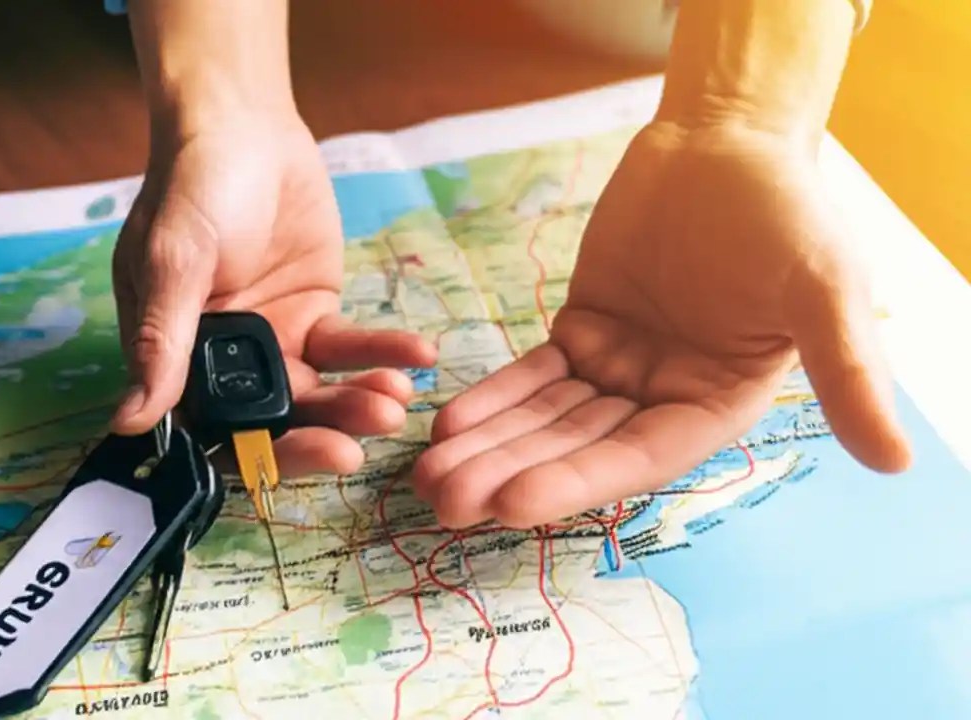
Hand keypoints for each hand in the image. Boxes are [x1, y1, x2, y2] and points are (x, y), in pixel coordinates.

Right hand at [111, 114, 436, 475]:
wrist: (242, 125)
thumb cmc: (192, 186)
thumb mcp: (173, 260)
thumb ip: (161, 342)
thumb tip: (128, 423)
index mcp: (175, 360)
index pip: (216, 434)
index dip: (263, 456)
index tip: (314, 454)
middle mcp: (222, 362)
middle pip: (276, 423)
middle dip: (323, 435)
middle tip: (364, 438)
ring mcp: (273, 341)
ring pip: (320, 393)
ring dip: (358, 402)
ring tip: (397, 399)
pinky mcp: (315, 314)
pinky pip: (351, 348)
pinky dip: (383, 354)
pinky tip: (418, 354)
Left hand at [412, 120, 910, 528]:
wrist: (724, 141)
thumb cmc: (783, 211)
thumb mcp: (823, 288)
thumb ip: (848, 372)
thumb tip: (898, 459)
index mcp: (718, 406)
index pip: (638, 457)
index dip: (575, 481)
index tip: (510, 503)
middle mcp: (664, 398)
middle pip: (576, 446)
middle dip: (510, 471)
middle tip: (443, 499)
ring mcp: (620, 368)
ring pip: (544, 417)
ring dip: (489, 445)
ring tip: (428, 475)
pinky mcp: (582, 331)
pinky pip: (530, 373)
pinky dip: (492, 397)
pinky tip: (447, 421)